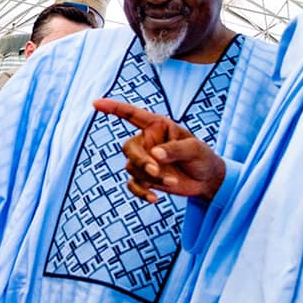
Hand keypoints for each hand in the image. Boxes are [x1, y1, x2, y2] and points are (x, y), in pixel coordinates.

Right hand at [93, 98, 225, 202]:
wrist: (206, 180)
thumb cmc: (202, 157)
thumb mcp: (194, 149)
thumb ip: (174, 149)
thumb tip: (154, 154)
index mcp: (157, 126)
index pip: (132, 114)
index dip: (113, 108)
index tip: (95, 104)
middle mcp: (147, 141)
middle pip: (129, 148)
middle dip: (140, 160)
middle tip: (155, 170)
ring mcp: (144, 160)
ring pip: (133, 168)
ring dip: (150, 177)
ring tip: (172, 181)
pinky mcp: (145, 179)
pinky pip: (133, 185)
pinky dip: (141, 193)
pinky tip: (155, 198)